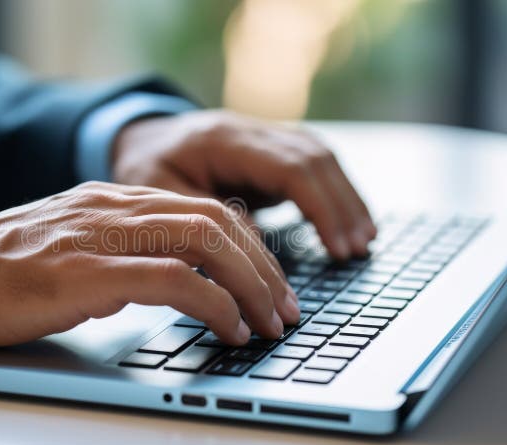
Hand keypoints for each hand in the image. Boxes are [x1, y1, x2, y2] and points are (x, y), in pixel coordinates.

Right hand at [0, 182, 300, 347]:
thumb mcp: (72, 245)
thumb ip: (120, 249)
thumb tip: (173, 280)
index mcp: (113, 199)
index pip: (204, 208)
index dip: (250, 246)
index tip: (270, 284)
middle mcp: (114, 206)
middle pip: (218, 221)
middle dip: (264, 267)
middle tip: (285, 308)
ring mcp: (101, 236)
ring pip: (205, 241)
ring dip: (250, 284)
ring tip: (269, 322)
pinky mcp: (86, 273)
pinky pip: (172, 280)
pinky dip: (213, 303)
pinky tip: (228, 328)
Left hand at [113, 110, 375, 258]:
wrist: (143, 138)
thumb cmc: (147, 168)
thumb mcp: (160, 196)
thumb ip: (208, 217)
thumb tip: (257, 246)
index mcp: (223, 139)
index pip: (289, 167)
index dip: (319, 207)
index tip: (336, 246)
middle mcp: (251, 130)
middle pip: (314, 159)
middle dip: (340, 207)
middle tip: (356, 251)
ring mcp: (265, 136)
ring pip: (321, 158)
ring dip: (345, 199)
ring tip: (363, 241)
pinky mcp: (271, 151)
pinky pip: (314, 165)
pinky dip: (335, 193)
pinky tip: (349, 220)